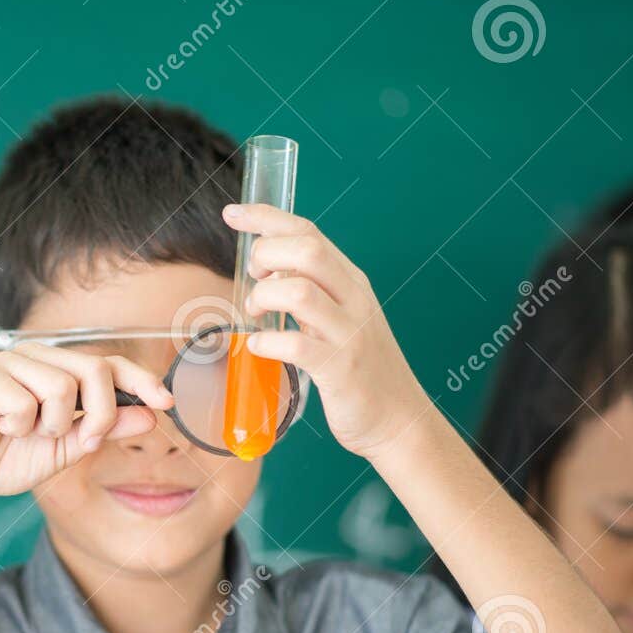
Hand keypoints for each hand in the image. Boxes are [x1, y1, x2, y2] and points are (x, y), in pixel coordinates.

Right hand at [0, 342, 171, 509]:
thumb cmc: (7, 458)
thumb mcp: (68, 448)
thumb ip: (105, 428)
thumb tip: (149, 415)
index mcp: (59, 371)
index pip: (109, 364)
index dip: (141, 380)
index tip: (165, 403)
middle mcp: (37, 358)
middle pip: (94, 370)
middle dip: (100, 414)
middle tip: (83, 441)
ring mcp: (10, 363)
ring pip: (62, 387)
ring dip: (50, 425)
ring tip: (25, 432)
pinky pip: (25, 401)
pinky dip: (18, 426)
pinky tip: (0, 428)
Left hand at [226, 203, 430, 459]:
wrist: (398, 419)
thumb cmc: (361, 370)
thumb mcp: (339, 319)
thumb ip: (311, 293)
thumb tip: (266, 273)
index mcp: (351, 282)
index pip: (308, 232)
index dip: (267, 218)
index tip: (234, 213)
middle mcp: (354, 300)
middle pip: (307, 250)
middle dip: (266, 255)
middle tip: (253, 280)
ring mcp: (349, 333)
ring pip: (300, 292)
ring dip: (264, 297)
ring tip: (256, 314)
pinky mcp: (340, 368)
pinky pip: (297, 345)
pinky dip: (268, 343)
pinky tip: (259, 347)